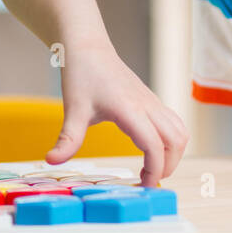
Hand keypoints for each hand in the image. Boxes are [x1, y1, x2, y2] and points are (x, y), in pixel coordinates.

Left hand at [44, 39, 188, 187]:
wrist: (88, 46)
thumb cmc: (81, 74)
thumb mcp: (73, 109)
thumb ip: (67, 139)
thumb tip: (51, 161)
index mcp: (130, 109)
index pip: (155, 145)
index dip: (154, 169)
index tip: (143, 186)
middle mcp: (147, 105)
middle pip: (176, 140)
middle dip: (168, 165)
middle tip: (148, 181)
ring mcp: (152, 101)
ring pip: (180, 131)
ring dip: (174, 153)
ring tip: (152, 168)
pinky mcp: (151, 100)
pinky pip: (173, 123)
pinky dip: (170, 141)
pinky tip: (149, 149)